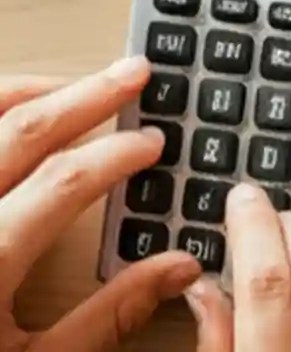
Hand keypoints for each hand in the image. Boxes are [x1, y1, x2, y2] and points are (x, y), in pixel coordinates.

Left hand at [0, 57, 202, 350]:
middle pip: (20, 131)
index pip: (64, 181)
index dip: (116, 154)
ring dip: (28, 92)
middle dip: (86, 96)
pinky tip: (9, 111)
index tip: (152, 142)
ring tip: (74, 83)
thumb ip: (110, 313)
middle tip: (132, 73)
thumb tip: (176, 270)